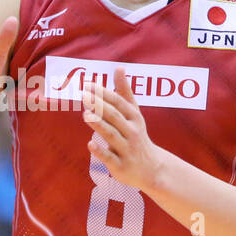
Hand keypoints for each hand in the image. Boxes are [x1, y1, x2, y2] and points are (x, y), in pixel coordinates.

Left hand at [81, 65, 165, 190]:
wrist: (151, 169)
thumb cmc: (137, 135)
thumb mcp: (134, 114)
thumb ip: (124, 92)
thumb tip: (118, 67)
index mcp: (134, 118)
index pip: (119, 103)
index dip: (104, 93)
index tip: (89, 84)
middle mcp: (132, 132)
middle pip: (115, 117)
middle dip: (100, 106)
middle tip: (84, 95)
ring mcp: (127, 150)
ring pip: (112, 136)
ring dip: (99, 125)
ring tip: (85, 115)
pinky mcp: (120, 166)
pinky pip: (110, 158)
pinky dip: (100, 151)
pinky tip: (90, 143)